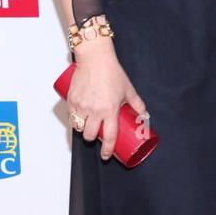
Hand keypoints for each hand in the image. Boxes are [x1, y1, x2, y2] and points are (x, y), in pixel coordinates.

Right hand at [67, 43, 148, 161]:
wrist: (95, 58)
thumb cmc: (112, 73)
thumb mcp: (128, 90)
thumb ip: (137, 104)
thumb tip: (144, 115)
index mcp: (110, 110)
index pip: (110, 136)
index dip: (108, 150)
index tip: (106, 155)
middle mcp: (95, 110)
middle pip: (91, 135)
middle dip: (93, 139)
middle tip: (97, 134)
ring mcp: (82, 106)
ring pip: (78, 128)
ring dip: (83, 130)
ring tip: (88, 125)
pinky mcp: (72, 100)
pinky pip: (71, 116)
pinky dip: (74, 119)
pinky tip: (79, 117)